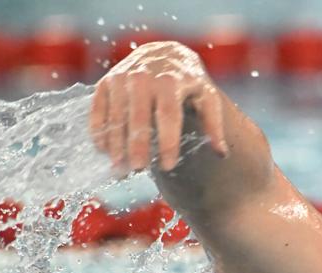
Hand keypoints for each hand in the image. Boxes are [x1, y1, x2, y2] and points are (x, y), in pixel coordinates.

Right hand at [89, 41, 229, 171]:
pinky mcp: (107, 82)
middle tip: (138, 170)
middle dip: (137, 146)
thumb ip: (213, 124)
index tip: (168, 166)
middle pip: (139, 118)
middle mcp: (144, 78)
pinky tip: (104, 150)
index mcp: (171, 82)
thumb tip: (221, 154)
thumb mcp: (206, 96)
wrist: (163, 53)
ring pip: (117, 116)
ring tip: (120, 169)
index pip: (168, 116)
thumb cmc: (188, 82)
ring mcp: (122, 79)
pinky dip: (100, 131)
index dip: (168, 142)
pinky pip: (99, 109)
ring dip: (116, 144)